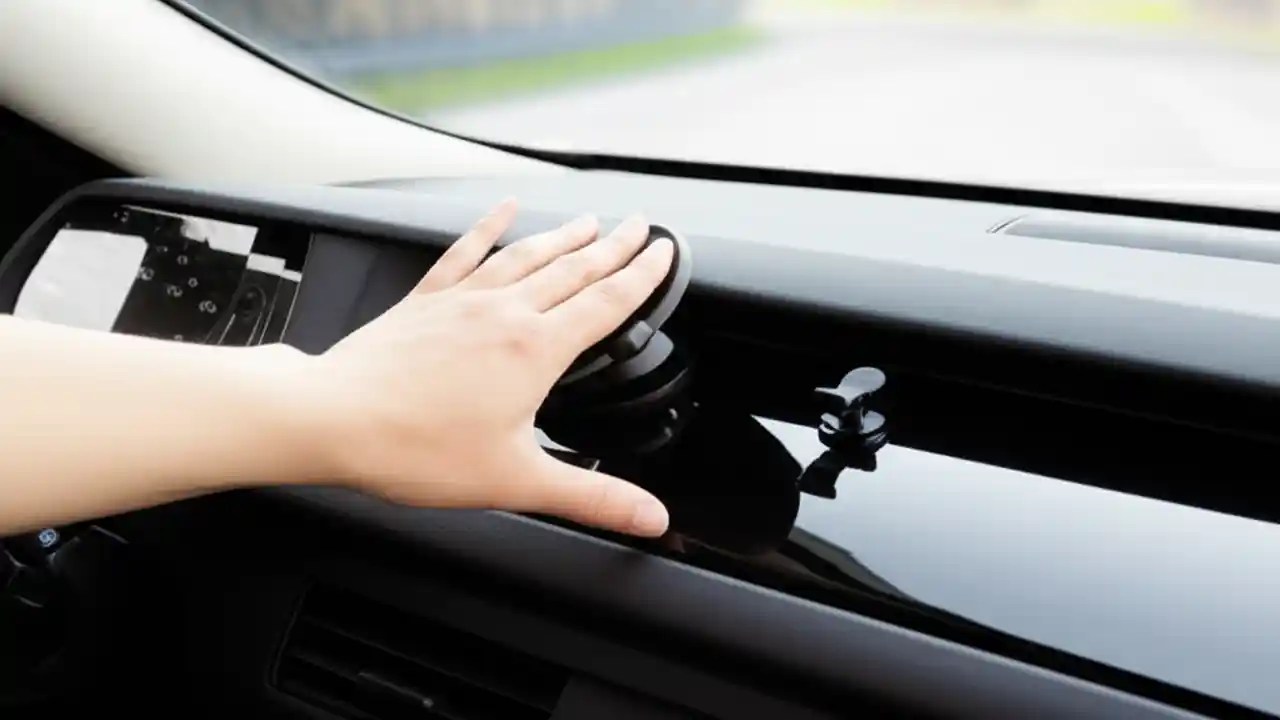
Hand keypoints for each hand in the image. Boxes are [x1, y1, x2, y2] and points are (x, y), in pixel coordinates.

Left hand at [307, 200, 674, 536]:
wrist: (334, 419)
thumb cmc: (416, 449)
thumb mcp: (517, 481)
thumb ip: (592, 498)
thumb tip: (649, 516)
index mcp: (534, 350)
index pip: (605, 303)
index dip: (642, 277)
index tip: (665, 253)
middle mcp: (503, 313)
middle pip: (573, 269)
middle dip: (613, 246)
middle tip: (641, 226)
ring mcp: (462, 301)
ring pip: (527, 256)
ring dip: (564, 236)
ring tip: (590, 220)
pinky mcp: (426, 301)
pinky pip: (466, 251)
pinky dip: (489, 228)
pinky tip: (502, 210)